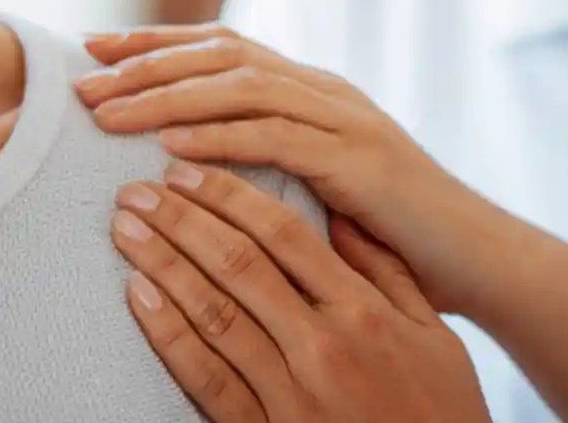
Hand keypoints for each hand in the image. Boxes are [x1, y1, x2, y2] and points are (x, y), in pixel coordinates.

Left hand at [78, 24, 489, 310]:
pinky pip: (278, 137)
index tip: (92, 50)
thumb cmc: (389, 229)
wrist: (476, 258)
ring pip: (242, 86)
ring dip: (167, 96)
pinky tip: (170, 143)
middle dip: (145, 63)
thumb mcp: (320, 182)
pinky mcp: (359, 160)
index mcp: (313, 91)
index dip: (155, 43)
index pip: (222, 47)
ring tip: (105, 114)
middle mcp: (326, 91)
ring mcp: (346, 119)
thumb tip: (189, 156)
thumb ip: (269, 158)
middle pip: (221, 55)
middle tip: (80, 81)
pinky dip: (220, 135)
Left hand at [110, 161, 489, 422]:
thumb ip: (386, 271)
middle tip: (139, 189)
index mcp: (363, 311)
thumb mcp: (434, 335)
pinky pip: (206, 378)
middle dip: (182, 220)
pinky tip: (138, 297)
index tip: (188, 170)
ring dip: (163, 264)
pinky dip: (168, 334)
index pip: (284, 234)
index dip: (229, 196)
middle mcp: (323, 344)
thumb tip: (339, 215)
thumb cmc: (441, 410)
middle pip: (238, 264)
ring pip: (214, 312)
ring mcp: (291, 392)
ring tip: (126, 229)